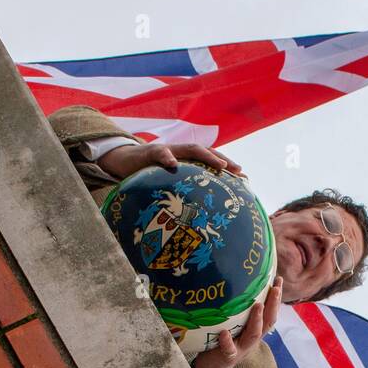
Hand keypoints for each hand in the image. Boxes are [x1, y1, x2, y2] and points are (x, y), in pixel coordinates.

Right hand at [98, 141, 242, 180]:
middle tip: (237, 171)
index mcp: (187, 162)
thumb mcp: (168, 187)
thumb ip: (182, 194)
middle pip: (206, 153)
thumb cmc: (149, 178)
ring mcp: (167, 151)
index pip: (210, 162)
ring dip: (206, 155)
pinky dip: (166, 157)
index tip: (245, 178)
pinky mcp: (149, 153)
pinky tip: (173, 164)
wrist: (123, 163)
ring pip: (190, 149)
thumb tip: (198, 218)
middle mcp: (180, 153)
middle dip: (223, 161)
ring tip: (219, 165)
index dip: (227, 168)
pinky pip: (159, 153)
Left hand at [192, 276, 282, 367]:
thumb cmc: (222, 341)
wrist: (212, 367)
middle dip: (273, 304)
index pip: (270, 312)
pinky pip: (229, 349)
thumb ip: (237, 309)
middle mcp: (252, 338)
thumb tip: (235, 283)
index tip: (278, 279)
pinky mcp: (228, 357)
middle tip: (275, 288)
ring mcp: (241, 348)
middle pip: (268, 321)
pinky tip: (224, 334)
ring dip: (257, 320)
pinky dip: (227, 342)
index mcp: (255, 329)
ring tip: (258, 305)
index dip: (276, 297)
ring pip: (254, 334)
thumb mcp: (233, 324)